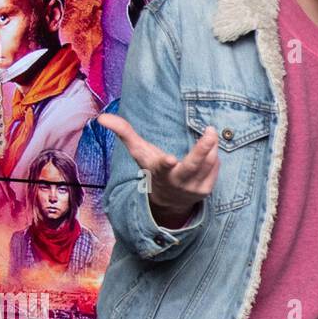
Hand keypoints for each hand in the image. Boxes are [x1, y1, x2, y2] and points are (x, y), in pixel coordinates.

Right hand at [97, 111, 217, 225]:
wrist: (168, 201)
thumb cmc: (153, 169)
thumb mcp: (140, 153)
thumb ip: (124, 133)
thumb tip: (102, 117)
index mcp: (160, 172)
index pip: (162, 167)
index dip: (166, 163)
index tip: (170, 159)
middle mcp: (177, 182)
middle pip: (193, 165)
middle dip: (203, 148)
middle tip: (211, 131)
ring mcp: (192, 188)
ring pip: (209, 162)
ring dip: (211, 146)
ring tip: (208, 135)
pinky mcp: (206, 190)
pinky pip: (215, 167)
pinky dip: (214, 156)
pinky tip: (208, 153)